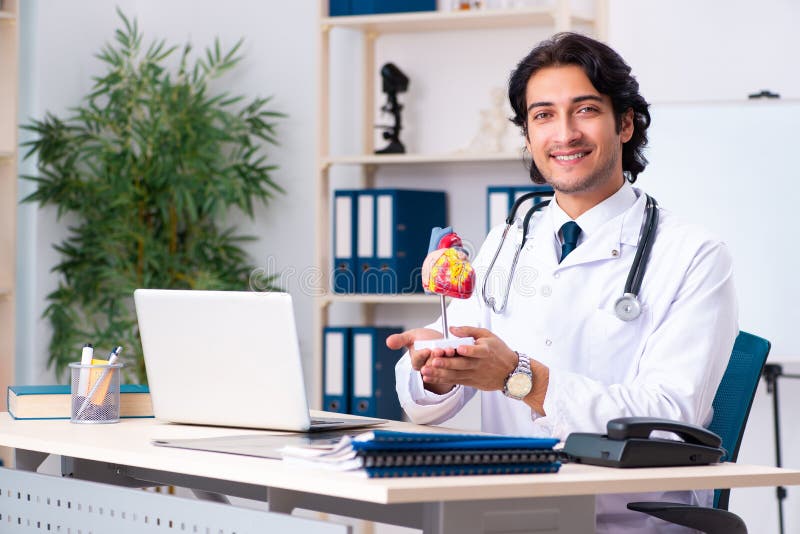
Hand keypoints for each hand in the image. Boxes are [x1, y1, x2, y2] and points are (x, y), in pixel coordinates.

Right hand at [386, 328, 455, 393]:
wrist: (439, 339)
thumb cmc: (423, 338)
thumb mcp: (411, 337)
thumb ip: (400, 340)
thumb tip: (388, 342)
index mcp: (417, 361)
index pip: (418, 360)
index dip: (422, 355)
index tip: (426, 349)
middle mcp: (429, 366)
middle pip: (431, 364)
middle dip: (435, 357)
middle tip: (439, 350)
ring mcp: (441, 367)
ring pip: (443, 365)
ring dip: (447, 358)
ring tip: (449, 350)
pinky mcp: (452, 366)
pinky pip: (455, 365)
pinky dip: (457, 359)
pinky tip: (458, 352)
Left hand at [427, 326, 548, 414]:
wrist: (512, 373)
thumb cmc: (500, 352)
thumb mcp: (488, 335)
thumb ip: (469, 330)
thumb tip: (452, 328)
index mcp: (485, 350)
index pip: (477, 351)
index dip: (468, 350)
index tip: (459, 348)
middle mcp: (479, 364)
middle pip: (462, 364)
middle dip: (447, 363)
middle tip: (434, 361)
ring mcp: (474, 374)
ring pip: (456, 375)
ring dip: (439, 374)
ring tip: (426, 371)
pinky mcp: (471, 382)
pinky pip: (455, 381)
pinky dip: (442, 380)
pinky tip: (430, 378)